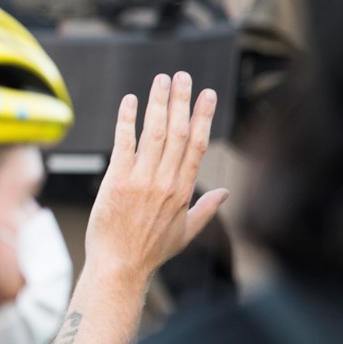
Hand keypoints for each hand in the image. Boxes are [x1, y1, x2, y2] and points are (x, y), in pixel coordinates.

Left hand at [84, 72, 228, 282]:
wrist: (120, 267)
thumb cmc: (150, 251)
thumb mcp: (187, 232)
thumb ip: (207, 208)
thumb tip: (227, 193)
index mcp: (183, 190)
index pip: (198, 145)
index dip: (204, 117)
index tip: (208, 95)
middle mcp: (165, 181)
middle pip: (179, 132)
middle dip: (182, 100)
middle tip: (183, 76)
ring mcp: (141, 179)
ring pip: (154, 132)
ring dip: (158, 103)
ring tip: (161, 80)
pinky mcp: (116, 181)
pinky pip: (123, 143)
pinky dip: (127, 120)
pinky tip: (129, 101)